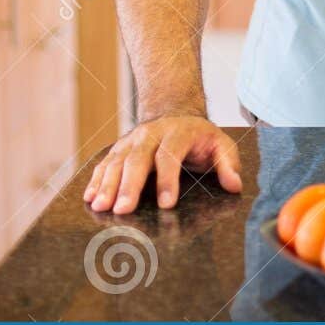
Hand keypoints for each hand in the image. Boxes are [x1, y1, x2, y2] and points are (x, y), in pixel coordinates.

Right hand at [83, 114, 242, 212]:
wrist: (176, 114)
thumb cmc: (200, 138)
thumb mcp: (221, 145)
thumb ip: (229, 164)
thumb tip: (235, 185)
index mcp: (179, 132)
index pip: (171, 155)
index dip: (168, 180)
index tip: (166, 204)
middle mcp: (152, 133)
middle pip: (138, 158)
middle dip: (129, 185)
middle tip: (123, 210)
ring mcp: (132, 139)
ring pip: (117, 160)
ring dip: (107, 184)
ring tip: (100, 207)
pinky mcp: (120, 148)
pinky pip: (105, 163)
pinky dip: (96, 180)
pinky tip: (90, 198)